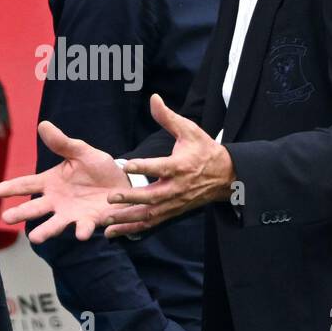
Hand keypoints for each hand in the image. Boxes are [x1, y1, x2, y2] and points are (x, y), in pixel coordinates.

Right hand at [0, 120, 129, 244]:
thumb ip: (62, 143)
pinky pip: (84, 226)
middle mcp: (57, 201)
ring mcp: (72, 213)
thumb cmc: (98, 167)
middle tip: (6, 218)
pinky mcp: (90, 221)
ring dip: (46, 231)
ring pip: (55, 223)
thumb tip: (43, 125)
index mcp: (51, 182)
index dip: (13, 187)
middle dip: (21, 213)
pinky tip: (81, 234)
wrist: (122, 183)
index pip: (28, 184)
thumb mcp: (81, 152)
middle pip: (35, 208)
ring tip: (35, 238)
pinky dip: (82, 230)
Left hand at [102, 94, 236, 238]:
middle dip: (131, 199)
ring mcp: (175, 203)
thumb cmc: (204, 150)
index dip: (144, 166)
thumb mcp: (189, 130)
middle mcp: (177, 187)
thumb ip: (168, 117)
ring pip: (150, 214)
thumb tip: (153, 98)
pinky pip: (152, 223)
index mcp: (181, 166)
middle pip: (153, 196)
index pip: (161, 167)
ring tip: (106, 222)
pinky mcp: (173, 212)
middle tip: (111, 198)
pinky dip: (133, 228)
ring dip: (128, 219)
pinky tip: (115, 232)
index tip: (126, 165)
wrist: (225, 175)